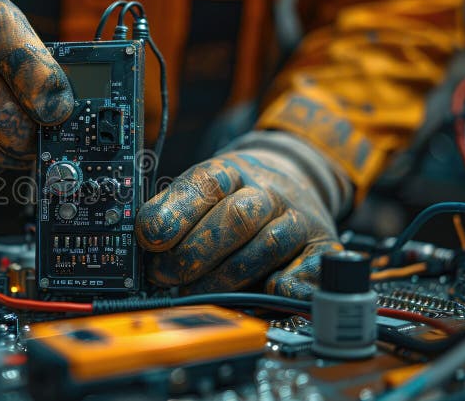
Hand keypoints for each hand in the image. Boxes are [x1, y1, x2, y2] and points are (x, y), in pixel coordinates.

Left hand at [136, 148, 342, 298]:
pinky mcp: (321, 247)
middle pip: (236, 217)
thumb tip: (142, 243)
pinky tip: (257, 293)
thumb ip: (171, 213)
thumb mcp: (199, 192)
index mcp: (231, 172)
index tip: (151, 238)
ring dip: (223, 279)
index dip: (175, 212)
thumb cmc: (234, 198)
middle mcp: (268, 191)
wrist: (293, 182)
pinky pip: (305, 271)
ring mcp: (297, 218)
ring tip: (194, 292)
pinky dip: (281, 288)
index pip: (204, 184)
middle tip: (165, 275)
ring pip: (264, 248)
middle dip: (193, 253)